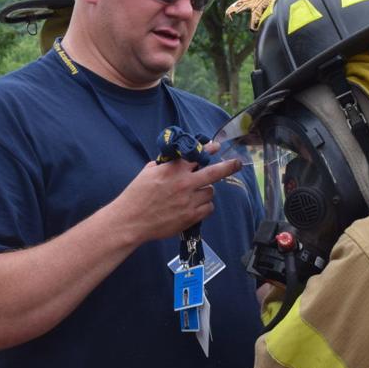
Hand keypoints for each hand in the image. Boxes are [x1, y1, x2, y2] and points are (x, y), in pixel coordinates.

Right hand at [115, 155, 243, 242]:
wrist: (131, 220)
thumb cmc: (136, 195)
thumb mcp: (148, 172)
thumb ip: (165, 165)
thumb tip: (175, 161)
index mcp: (174, 169)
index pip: (197, 155)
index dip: (209, 149)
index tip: (216, 146)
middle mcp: (185, 183)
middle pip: (215, 172)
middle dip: (229, 166)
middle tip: (237, 163)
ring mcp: (189, 200)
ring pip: (210, 192)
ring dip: (205, 191)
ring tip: (194, 194)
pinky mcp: (191, 216)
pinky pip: (208, 208)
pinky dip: (204, 206)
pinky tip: (195, 206)